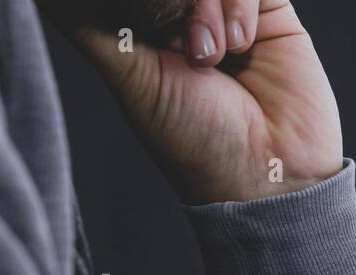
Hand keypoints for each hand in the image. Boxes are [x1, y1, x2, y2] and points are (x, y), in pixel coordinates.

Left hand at [45, 0, 343, 203]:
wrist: (267, 175)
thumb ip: (87, 19)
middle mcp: (182, 17)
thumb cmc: (196, 141)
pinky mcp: (268, 14)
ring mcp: (225, 13)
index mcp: (140, 29)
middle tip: (181, 47)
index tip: (144, 30)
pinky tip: (239, 46)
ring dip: (204, 6)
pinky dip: (237, 5)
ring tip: (210, 57)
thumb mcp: (127, 75)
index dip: (137, 0)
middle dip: (169, 1)